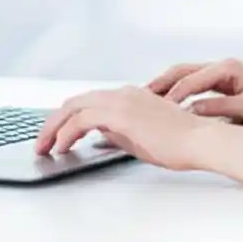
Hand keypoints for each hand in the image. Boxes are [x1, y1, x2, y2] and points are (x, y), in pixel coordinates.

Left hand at [34, 85, 217, 170]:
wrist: (200, 141)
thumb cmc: (180, 142)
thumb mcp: (142, 138)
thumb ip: (118, 133)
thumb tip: (99, 136)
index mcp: (129, 96)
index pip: (88, 103)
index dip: (67, 119)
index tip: (56, 136)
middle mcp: (123, 93)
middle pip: (75, 102)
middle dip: (53, 123)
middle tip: (42, 143)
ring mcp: (121, 100)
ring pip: (74, 107)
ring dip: (54, 128)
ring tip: (45, 148)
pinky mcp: (121, 113)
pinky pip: (82, 120)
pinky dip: (67, 133)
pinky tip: (62, 147)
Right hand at [147, 58, 242, 126]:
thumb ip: (218, 109)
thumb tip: (191, 110)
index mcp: (228, 68)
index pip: (192, 80)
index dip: (174, 95)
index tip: (158, 109)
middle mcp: (222, 65)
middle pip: (182, 69)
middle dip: (161, 82)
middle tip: (140, 96)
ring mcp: (220, 71)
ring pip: (185, 73)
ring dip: (166, 84)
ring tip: (146, 97)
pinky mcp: (221, 80)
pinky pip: (193, 82)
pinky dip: (178, 89)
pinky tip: (166, 101)